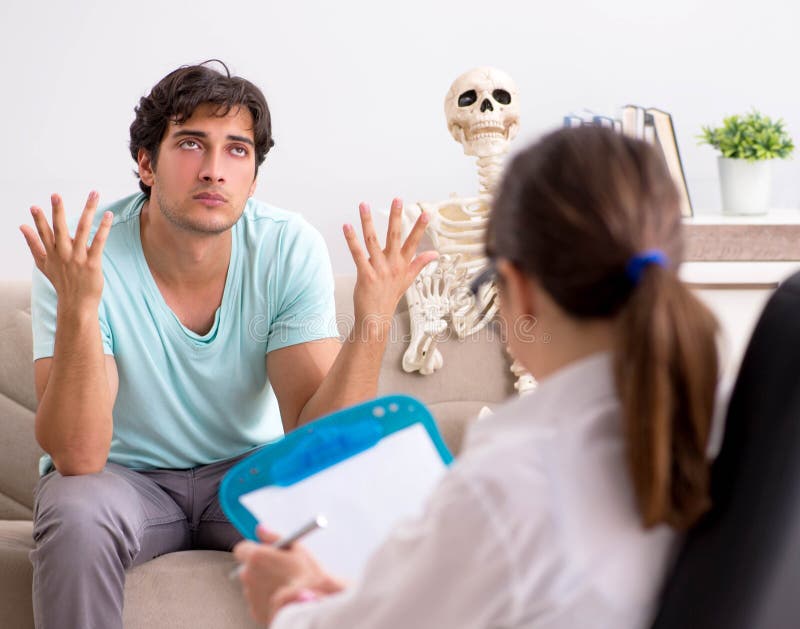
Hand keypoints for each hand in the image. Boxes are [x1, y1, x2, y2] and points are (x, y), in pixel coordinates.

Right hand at [19, 192, 111, 311]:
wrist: (76, 304)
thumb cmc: (61, 282)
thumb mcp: (43, 264)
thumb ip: (33, 244)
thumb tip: (22, 226)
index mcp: (51, 253)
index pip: (43, 233)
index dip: (38, 220)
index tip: (34, 206)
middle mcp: (63, 254)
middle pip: (59, 229)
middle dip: (57, 211)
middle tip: (56, 195)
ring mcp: (78, 258)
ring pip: (82, 230)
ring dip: (88, 210)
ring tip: (93, 194)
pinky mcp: (92, 263)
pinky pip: (98, 242)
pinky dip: (103, 228)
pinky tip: (108, 215)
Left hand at [233, 525, 344, 624]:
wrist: (308, 608)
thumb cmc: (305, 579)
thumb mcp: (297, 549)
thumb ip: (274, 536)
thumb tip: (262, 529)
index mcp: (256, 557)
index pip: (242, 548)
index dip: (254, 548)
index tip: (264, 550)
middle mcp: (248, 576)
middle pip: (248, 567)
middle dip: (261, 567)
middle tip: (280, 567)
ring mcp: (250, 595)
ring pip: (255, 584)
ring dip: (265, 582)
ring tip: (286, 584)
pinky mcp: (255, 611)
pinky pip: (259, 600)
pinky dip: (268, 598)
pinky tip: (284, 596)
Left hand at [343, 198, 437, 338]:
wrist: (376, 318)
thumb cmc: (389, 298)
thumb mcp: (407, 280)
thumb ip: (420, 264)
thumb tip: (434, 254)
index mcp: (403, 265)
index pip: (413, 243)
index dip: (420, 228)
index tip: (427, 213)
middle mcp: (392, 265)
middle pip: (395, 236)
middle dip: (396, 217)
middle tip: (397, 199)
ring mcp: (379, 270)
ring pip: (373, 241)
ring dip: (367, 221)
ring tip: (363, 205)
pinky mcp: (366, 275)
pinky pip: (358, 254)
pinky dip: (352, 240)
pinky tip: (347, 227)